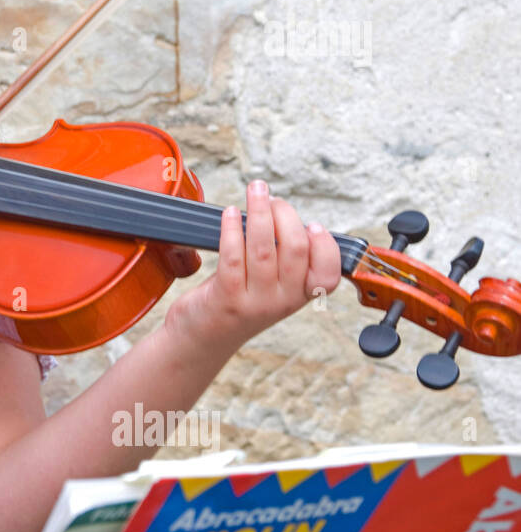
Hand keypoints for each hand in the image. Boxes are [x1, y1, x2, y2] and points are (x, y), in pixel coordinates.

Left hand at [164, 179, 342, 350]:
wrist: (203, 340)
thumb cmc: (237, 303)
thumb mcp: (271, 288)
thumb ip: (284, 261)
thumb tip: (284, 215)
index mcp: (298, 296)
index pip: (328, 275)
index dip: (325, 247)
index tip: (312, 225)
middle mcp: (281, 301)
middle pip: (295, 249)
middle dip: (285, 214)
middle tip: (272, 199)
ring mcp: (255, 301)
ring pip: (263, 248)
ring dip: (259, 212)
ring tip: (255, 191)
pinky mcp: (227, 298)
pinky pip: (232, 256)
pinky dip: (232, 229)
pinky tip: (230, 213)